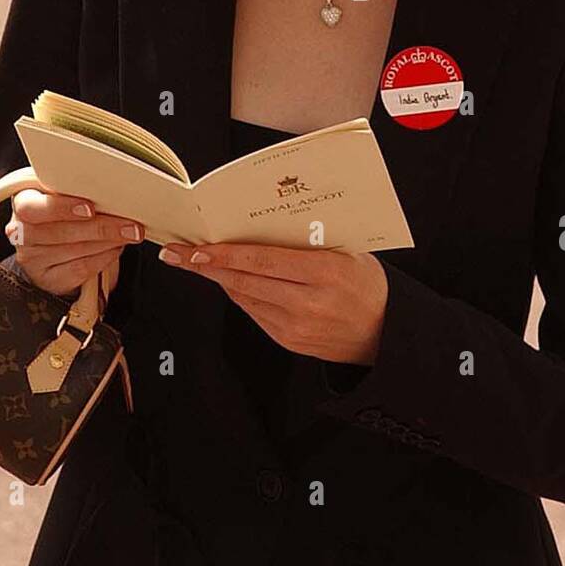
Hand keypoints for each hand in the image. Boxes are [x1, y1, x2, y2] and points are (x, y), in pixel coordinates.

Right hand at [5, 189, 143, 294]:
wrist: (49, 248)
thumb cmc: (59, 214)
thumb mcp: (60, 196)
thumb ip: (74, 191)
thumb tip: (112, 191)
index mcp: (23, 202)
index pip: (32, 207)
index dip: (61, 208)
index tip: (90, 208)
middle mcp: (21, 232)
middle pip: (61, 231)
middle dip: (101, 227)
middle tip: (129, 225)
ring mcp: (32, 258)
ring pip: (75, 250)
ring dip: (108, 242)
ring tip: (128, 234)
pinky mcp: (46, 280)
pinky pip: (80, 269)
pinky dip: (103, 258)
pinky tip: (115, 249)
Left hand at [159, 242, 387, 364]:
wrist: (386, 333)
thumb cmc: (368, 285)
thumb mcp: (349, 252)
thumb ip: (310, 241)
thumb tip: (265, 223)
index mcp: (325, 273)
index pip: (264, 260)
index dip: (226, 254)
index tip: (198, 248)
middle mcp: (308, 303)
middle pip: (245, 280)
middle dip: (207, 266)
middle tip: (178, 253)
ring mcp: (297, 327)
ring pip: (244, 298)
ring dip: (218, 279)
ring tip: (196, 263)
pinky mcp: (289, 342)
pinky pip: (254, 313)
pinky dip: (239, 294)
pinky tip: (228, 281)